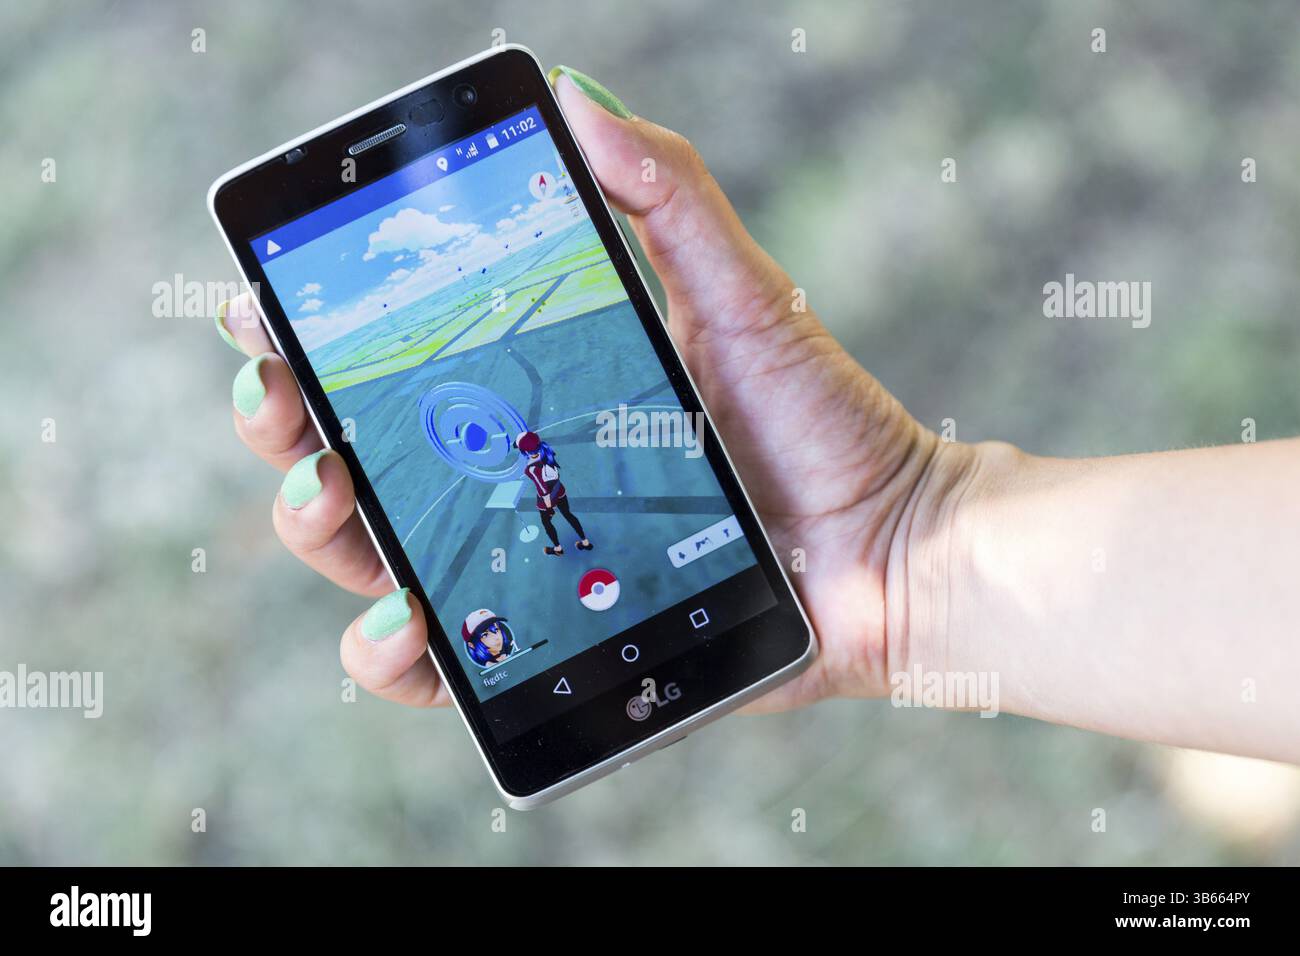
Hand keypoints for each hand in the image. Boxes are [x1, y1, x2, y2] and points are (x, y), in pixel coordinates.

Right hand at [213, 66, 969, 712]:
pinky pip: (436, 671)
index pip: (389, 362)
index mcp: (531, 394)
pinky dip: (390, 653)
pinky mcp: (548, 650)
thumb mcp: (739, 295)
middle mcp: (509, 480)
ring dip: (317, 530)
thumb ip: (665, 195)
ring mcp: (520, 569)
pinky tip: (409, 623)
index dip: (308, 335)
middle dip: (284, 424)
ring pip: (366, 560)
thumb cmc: (820, 424)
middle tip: (287, 401)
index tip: (270, 307)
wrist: (890, 551)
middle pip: (345, 455)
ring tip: (336, 499)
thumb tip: (576, 92)